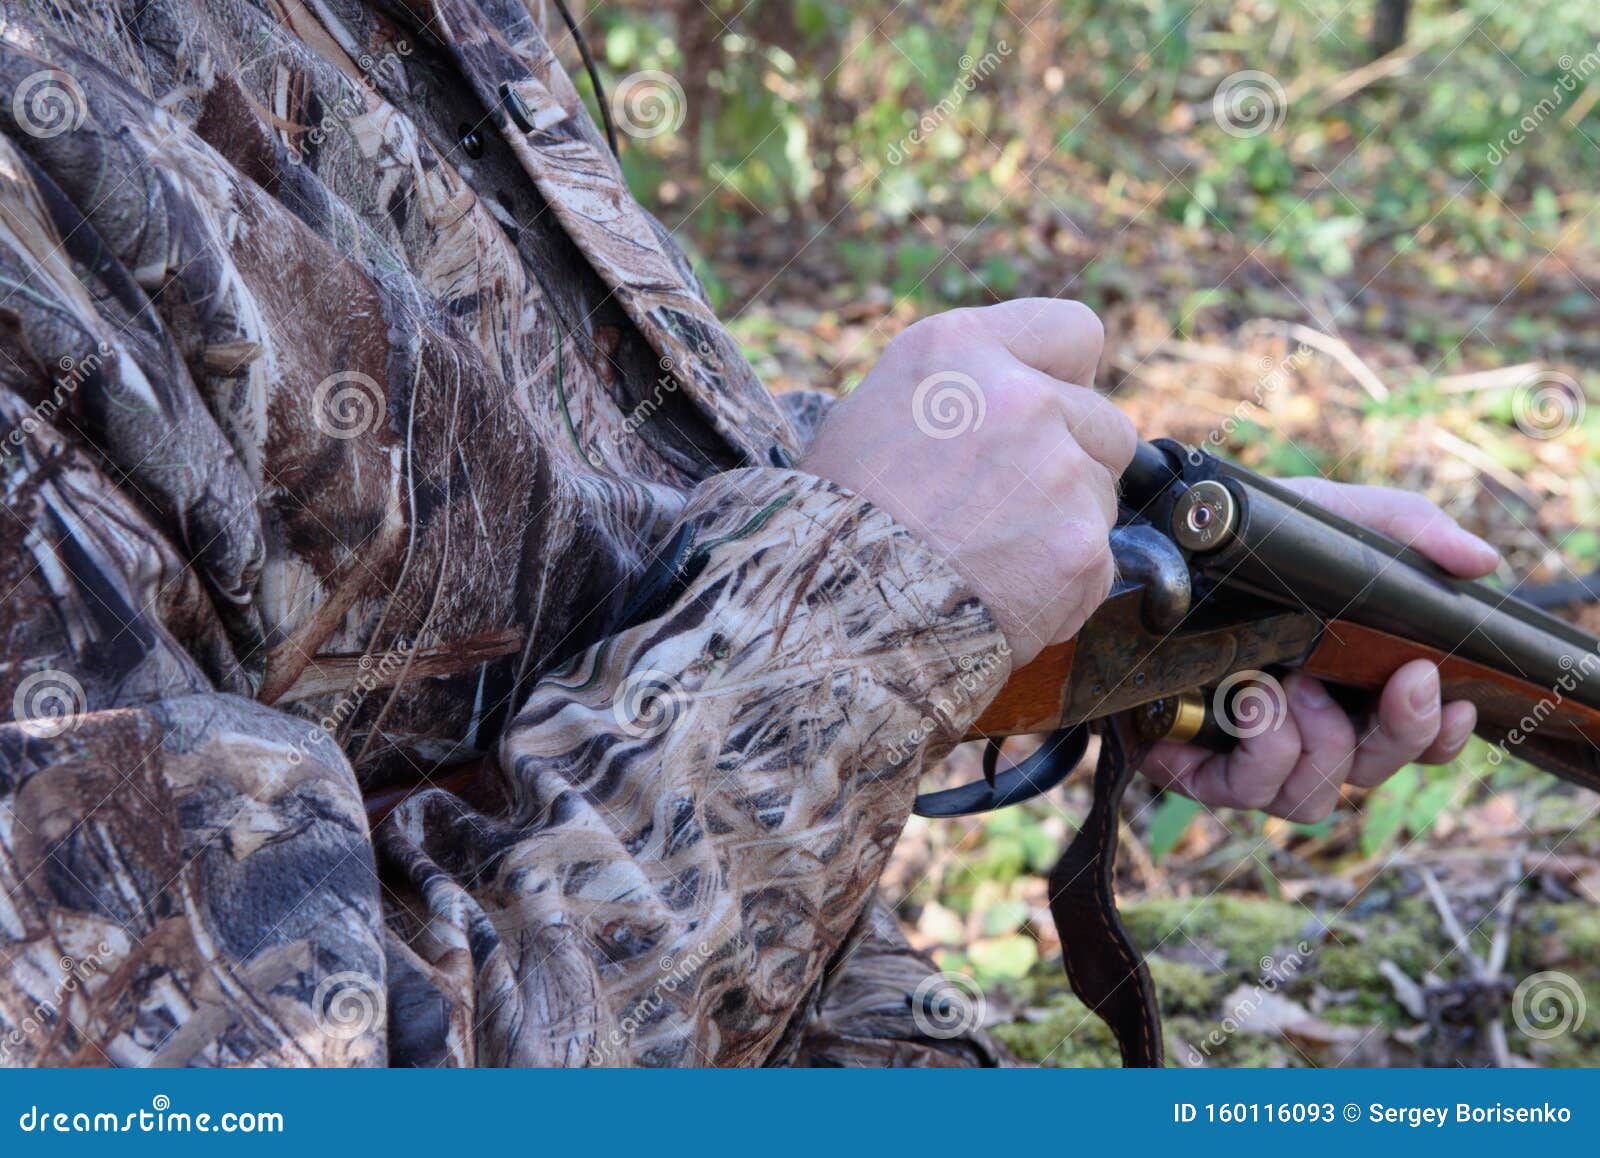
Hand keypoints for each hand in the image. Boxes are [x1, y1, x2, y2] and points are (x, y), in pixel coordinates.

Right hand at [800, 300, 1134, 668]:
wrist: (824, 610)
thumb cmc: (829, 516)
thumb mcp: (871, 410)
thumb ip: (957, 391)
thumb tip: (1010, 402)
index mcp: (961, 349)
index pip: (1075, 331)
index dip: (1064, 379)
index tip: (1042, 417)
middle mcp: (1022, 396)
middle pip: (1104, 424)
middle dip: (1069, 463)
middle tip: (1004, 508)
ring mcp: (1059, 473)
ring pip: (1100, 499)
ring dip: (1062, 528)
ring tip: (986, 561)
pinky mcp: (1080, 548)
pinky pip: (1096, 567)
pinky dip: (1060, 590)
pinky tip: (999, 599)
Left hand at [1142, 476, 1502, 820]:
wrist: (1149, 543)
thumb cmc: (1241, 539)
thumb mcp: (1329, 520)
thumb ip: (1407, 532)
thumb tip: (1480, 562)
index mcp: (1343, 686)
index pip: (1411, 742)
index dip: (1437, 738)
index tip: (1450, 700)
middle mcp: (1299, 728)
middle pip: (1368, 774)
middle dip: (1397, 735)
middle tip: (1401, 679)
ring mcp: (1244, 753)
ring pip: (1310, 798)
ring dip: (1321, 744)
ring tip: (1299, 684)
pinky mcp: (1189, 764)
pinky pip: (1240, 793)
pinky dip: (1261, 754)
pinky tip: (1257, 703)